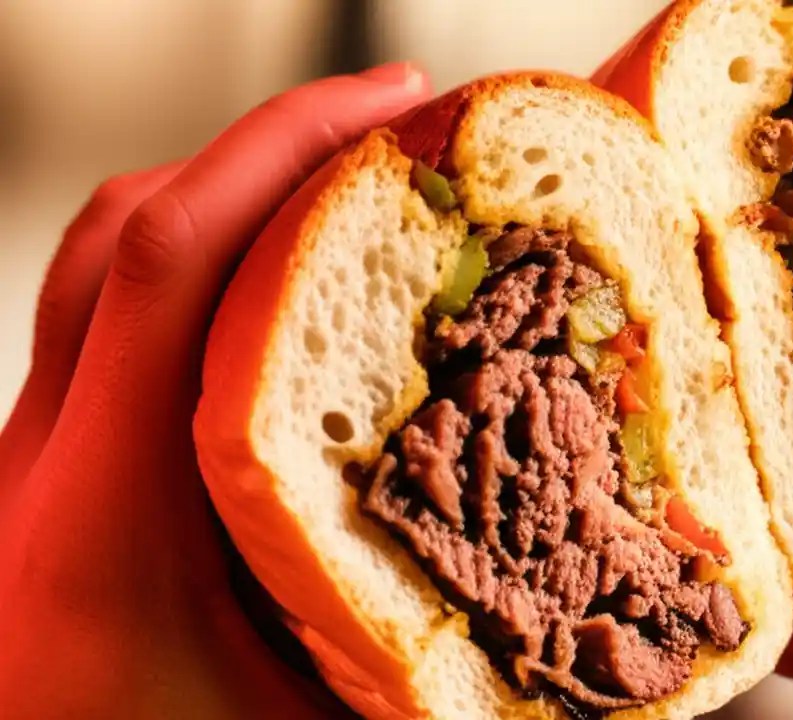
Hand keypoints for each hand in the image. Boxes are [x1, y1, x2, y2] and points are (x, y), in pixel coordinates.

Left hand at [0, 62, 431, 717]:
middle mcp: (38, 482)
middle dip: (268, 149)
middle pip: (133, 237)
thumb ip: (416, 651)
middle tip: (394, 122)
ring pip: (107, 268)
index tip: (393, 106)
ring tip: (342, 186)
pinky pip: (108, 326)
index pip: (176, 274)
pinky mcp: (43, 478)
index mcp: (102, 537)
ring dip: (226, 198)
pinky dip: (198, 271)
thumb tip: (562, 604)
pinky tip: (280, 291)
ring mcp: (27, 471)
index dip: (280, 154)